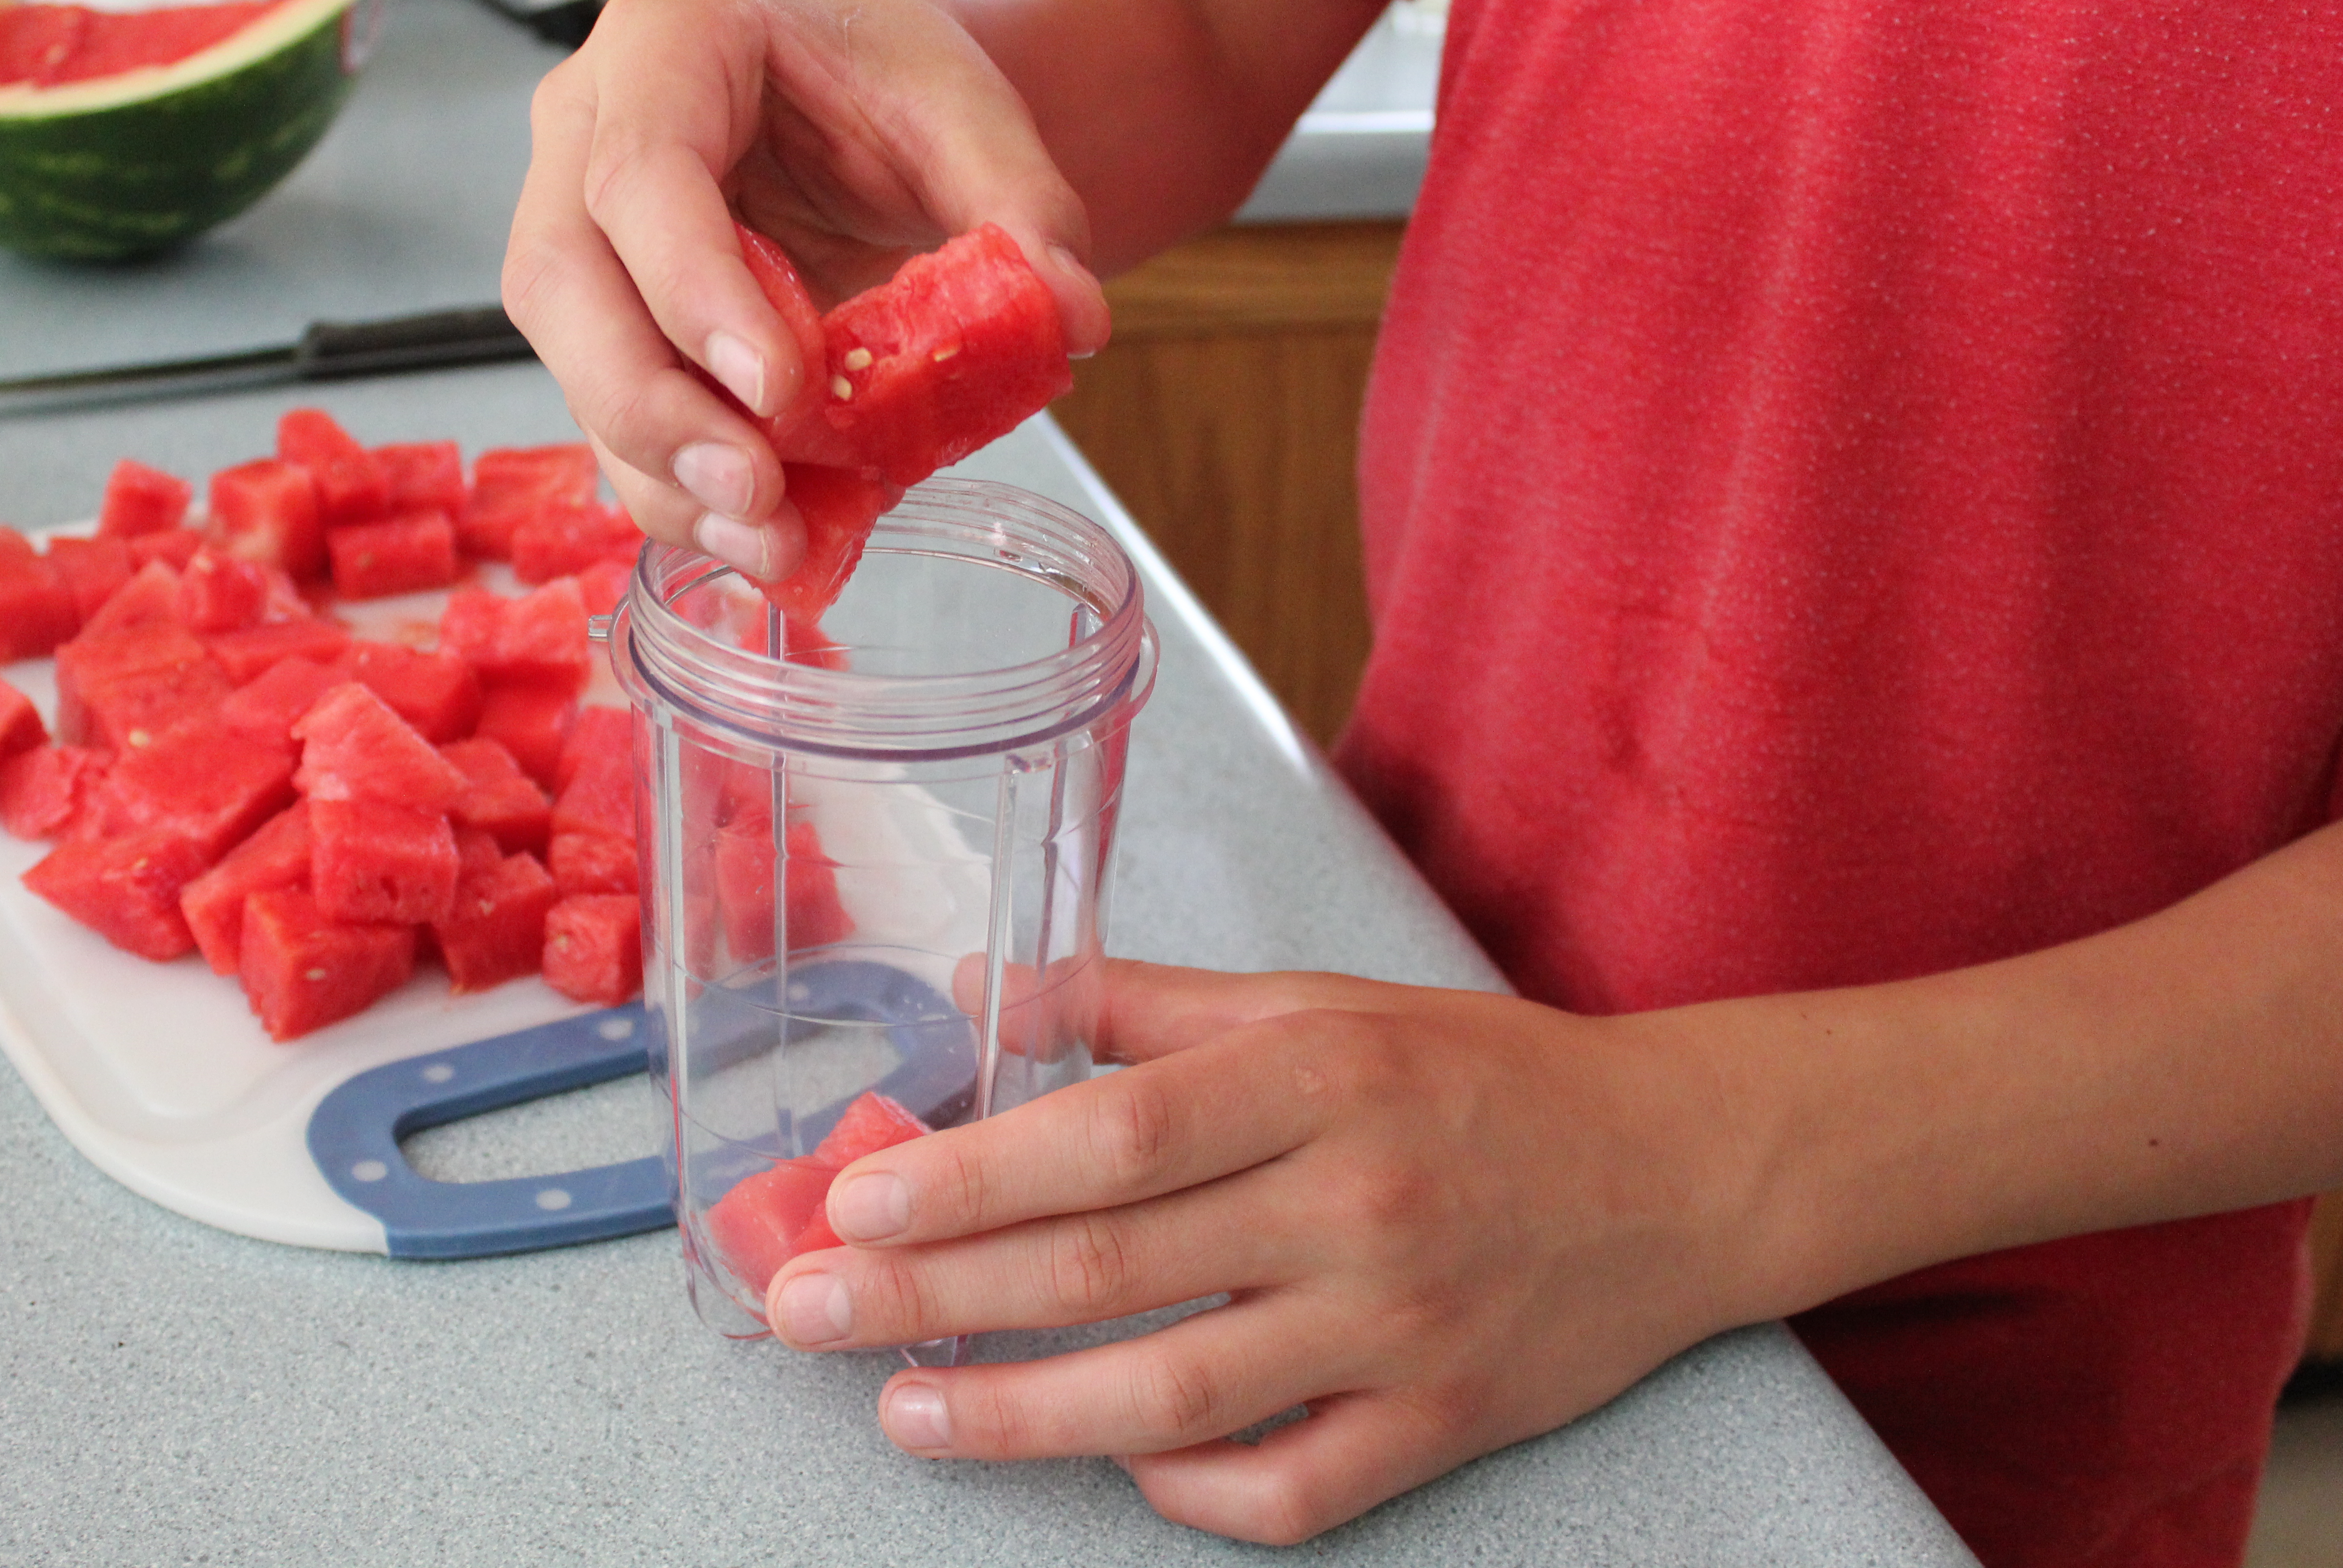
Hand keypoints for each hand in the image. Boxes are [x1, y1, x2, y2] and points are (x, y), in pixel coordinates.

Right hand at [502, 0, 1110, 581]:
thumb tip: (1069, 314)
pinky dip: (689, 497)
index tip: (781, 388)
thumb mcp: (970, 115)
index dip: (696, 289)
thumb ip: (1021, 204)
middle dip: (653, 406)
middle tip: (756, 492)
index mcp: (668, 43)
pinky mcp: (611, 333)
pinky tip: (770, 541)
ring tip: (773, 543)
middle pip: (564, 285)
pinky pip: (620, 425)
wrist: (873, 113)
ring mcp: (584, 239)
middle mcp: (589, 136)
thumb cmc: (892, 87)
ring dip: (667, 477)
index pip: (644, 173)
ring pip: (576, 371)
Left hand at [760, 961, 1768, 1543]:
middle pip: (1113, 1271)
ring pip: (1179, 1401)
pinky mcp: (1440, 1427)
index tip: (854, 1198)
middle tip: (811, 1311)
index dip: (971, 1178)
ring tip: (905, 1412)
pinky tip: (1103, 1465)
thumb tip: (984, 991)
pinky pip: (1287, 1492)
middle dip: (935, 1297)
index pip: (1114, 1137)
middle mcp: (1358, 1207)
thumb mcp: (1317, 1003)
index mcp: (1322, 1080)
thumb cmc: (1476, 1075)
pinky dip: (1184, 1492)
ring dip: (1022, 1417)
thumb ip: (1145, 1003)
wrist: (1674, 1170)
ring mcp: (1401, 1331)